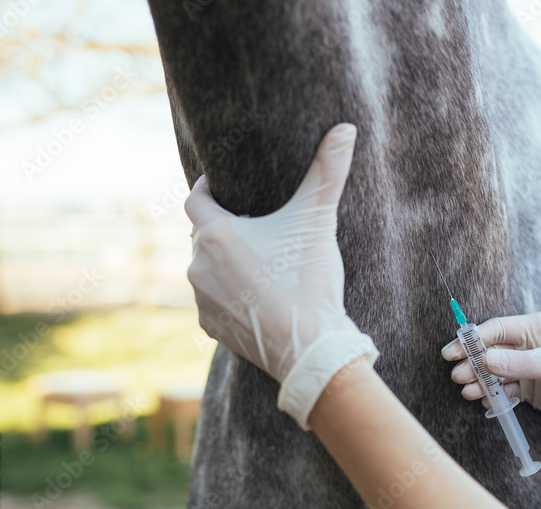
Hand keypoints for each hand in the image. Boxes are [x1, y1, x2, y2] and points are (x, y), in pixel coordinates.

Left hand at [186, 123, 377, 428]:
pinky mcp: (212, 328)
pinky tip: (256, 296)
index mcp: (216, 235)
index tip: (223, 185)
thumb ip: (328, 173)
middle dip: (223, 229)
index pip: (195, 199)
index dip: (208, 189)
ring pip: (206, 271)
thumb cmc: (309, 283)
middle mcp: (198, 266)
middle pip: (203, 236)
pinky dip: (229, 295)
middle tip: (254, 226)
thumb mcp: (318, 223)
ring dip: (224, 264)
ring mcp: (202, 300)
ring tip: (257, 262)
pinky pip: (213, 302)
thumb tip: (345, 128)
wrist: (310, 349)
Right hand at [442, 311, 540, 467]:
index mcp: (538, 328)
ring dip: (480, 381)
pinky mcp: (530, 387)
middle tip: (458, 378)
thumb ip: (520, 363)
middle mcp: (531, 344)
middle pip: (491, 350)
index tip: (452, 353)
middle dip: (473, 363)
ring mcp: (529, 366)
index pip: (497, 329)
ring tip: (468, 393)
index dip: (472, 340)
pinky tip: (486, 403)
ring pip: (494, 371)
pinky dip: (493, 395)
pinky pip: (503, 388)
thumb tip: (484, 358)